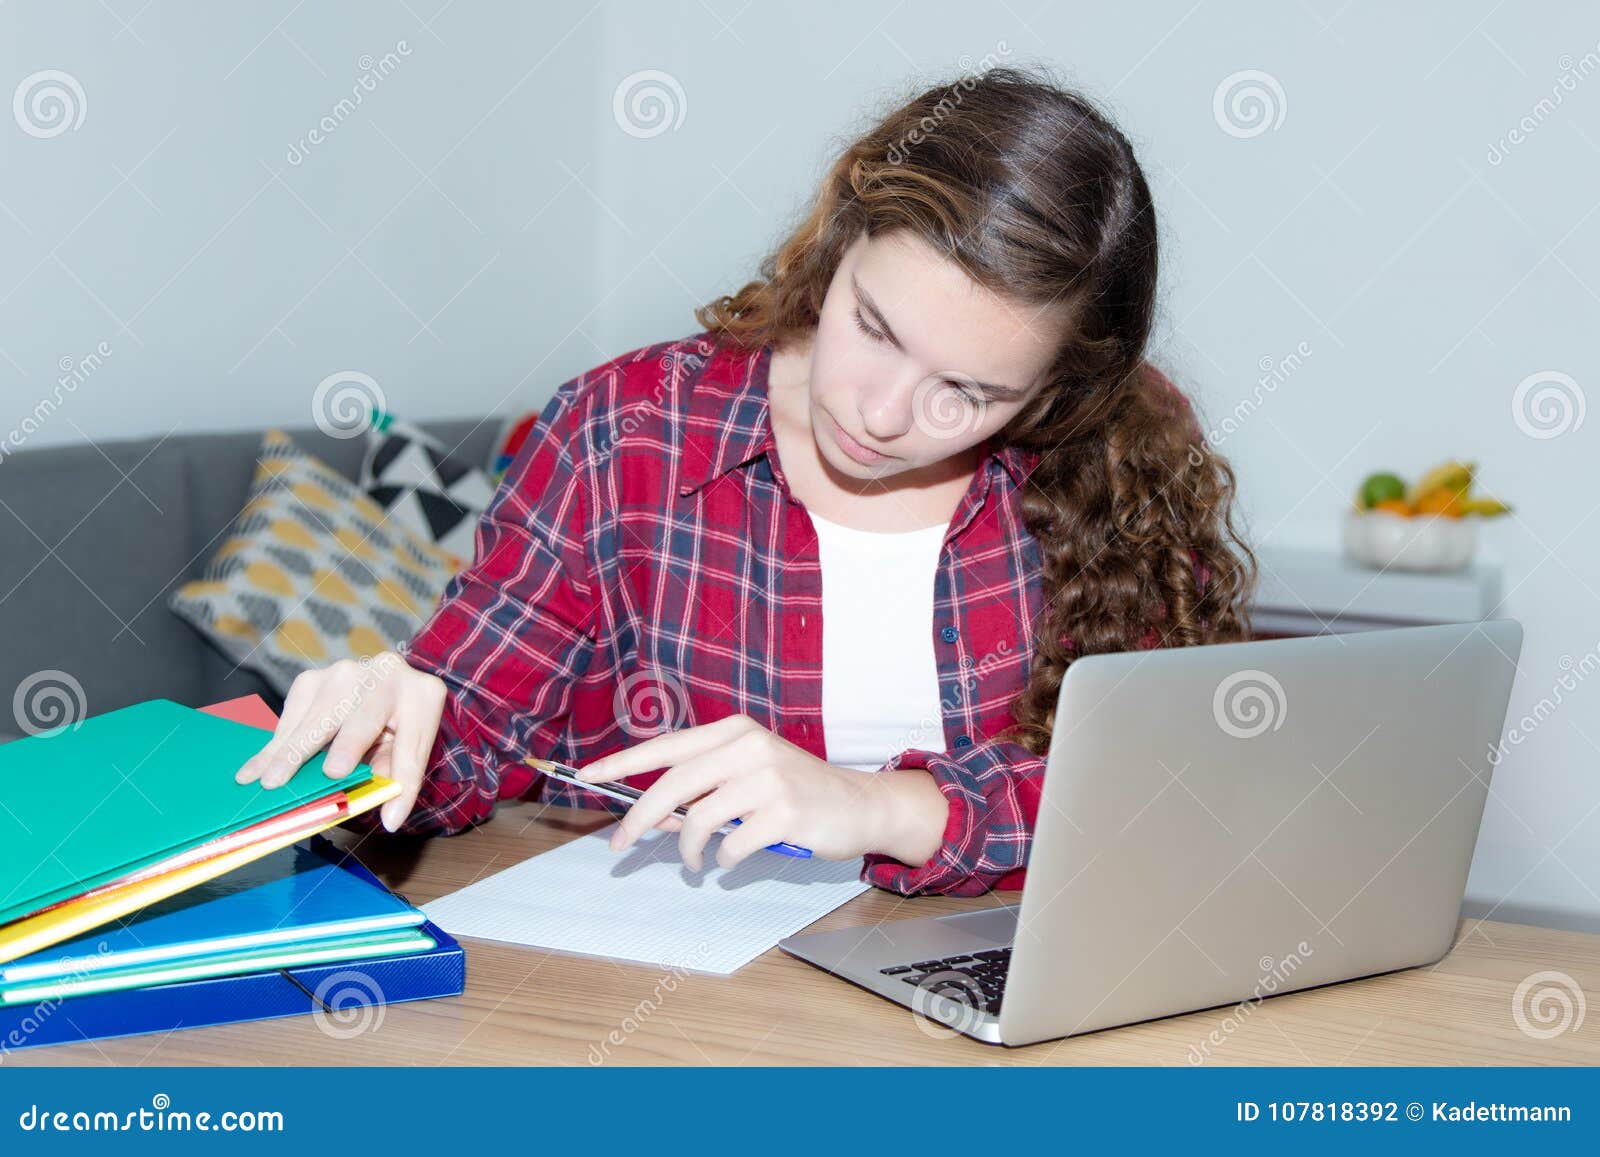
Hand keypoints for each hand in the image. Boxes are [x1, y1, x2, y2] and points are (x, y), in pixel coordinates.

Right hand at [233, 652, 447, 832]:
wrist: (388, 684)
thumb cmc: (399, 725)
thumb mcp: (408, 750)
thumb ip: (399, 780)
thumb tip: (391, 819)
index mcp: (422, 695)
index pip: (412, 744)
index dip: (397, 776)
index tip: (376, 805)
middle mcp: (386, 674)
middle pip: (357, 720)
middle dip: (325, 749)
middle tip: (291, 778)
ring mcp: (348, 671)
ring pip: (316, 715)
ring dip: (286, 750)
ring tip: (261, 780)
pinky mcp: (315, 677)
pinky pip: (293, 712)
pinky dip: (276, 741)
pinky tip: (257, 766)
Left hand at [575, 714, 947, 870]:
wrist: (860, 805)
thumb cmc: (797, 792)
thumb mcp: (749, 776)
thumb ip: (704, 789)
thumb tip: (651, 818)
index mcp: (735, 732)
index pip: (666, 746)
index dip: (623, 761)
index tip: (588, 775)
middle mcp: (748, 747)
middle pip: (672, 785)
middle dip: (639, 820)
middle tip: (621, 845)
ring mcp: (768, 778)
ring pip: (697, 821)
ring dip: (686, 851)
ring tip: (693, 862)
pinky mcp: (784, 812)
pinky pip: (729, 845)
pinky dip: (723, 860)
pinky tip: (733, 859)